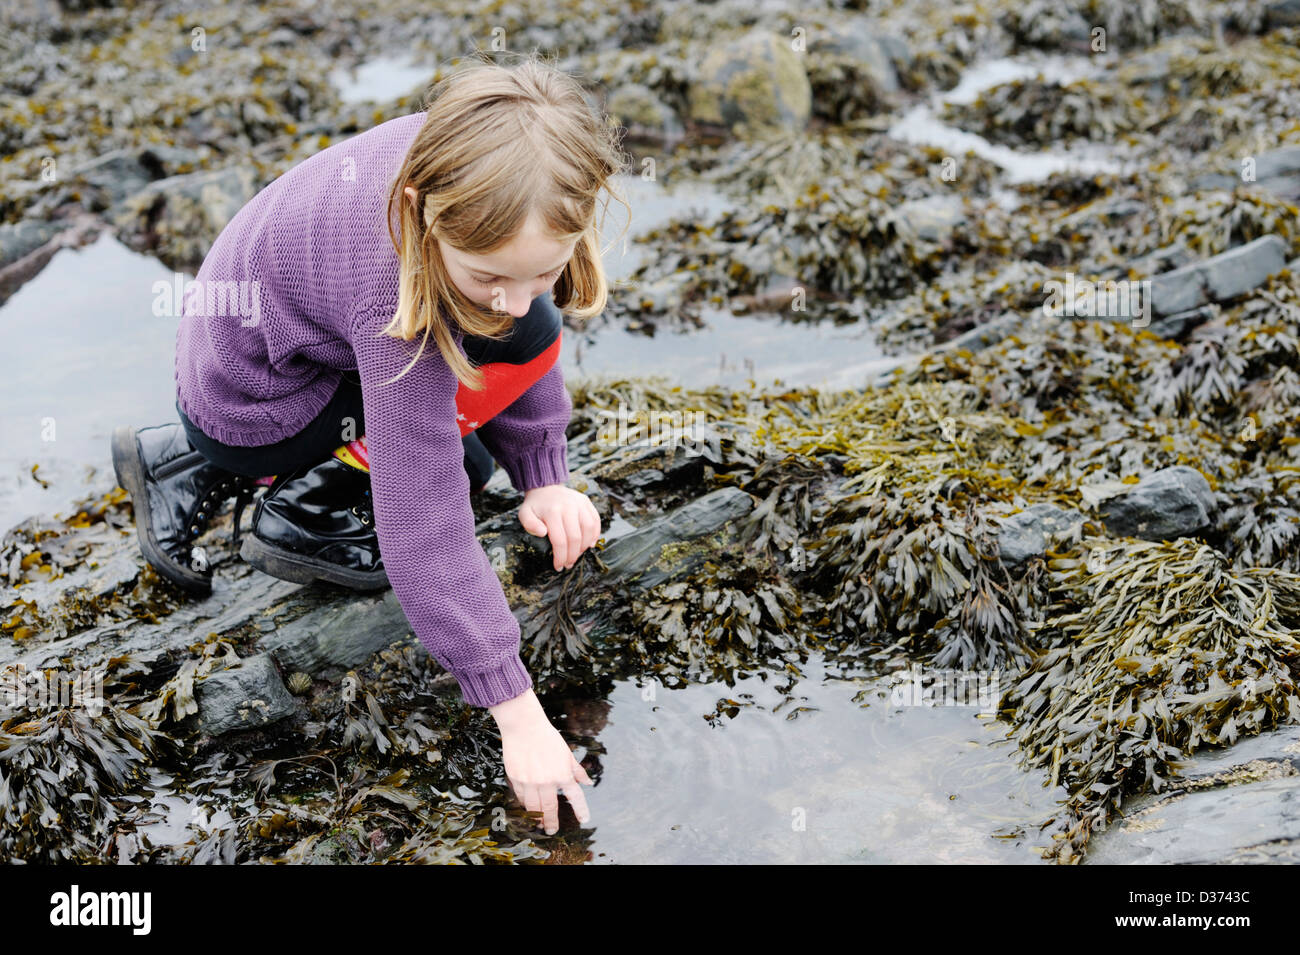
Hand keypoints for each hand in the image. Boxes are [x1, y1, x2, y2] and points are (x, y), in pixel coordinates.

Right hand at [490, 689, 592, 834]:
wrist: (524, 726)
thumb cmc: (547, 737)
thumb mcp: (566, 753)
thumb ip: (577, 770)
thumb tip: (588, 782)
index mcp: (562, 773)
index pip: (575, 796)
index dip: (581, 810)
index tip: (584, 820)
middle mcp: (546, 780)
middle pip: (549, 808)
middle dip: (551, 822)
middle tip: (551, 831)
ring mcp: (529, 781)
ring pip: (533, 807)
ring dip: (536, 817)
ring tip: (537, 823)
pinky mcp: (516, 778)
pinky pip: (520, 797)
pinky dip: (524, 804)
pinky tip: (526, 806)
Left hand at [517, 484, 600, 571]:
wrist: (545, 488)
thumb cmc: (536, 506)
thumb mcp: (525, 514)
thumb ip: (529, 524)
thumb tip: (543, 533)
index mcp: (552, 511)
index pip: (560, 540)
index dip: (560, 557)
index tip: (558, 566)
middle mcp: (568, 506)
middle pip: (575, 538)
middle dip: (572, 556)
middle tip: (568, 564)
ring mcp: (579, 503)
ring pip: (588, 530)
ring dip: (584, 547)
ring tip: (577, 555)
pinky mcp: (586, 502)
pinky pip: (596, 521)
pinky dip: (595, 535)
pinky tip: (589, 544)